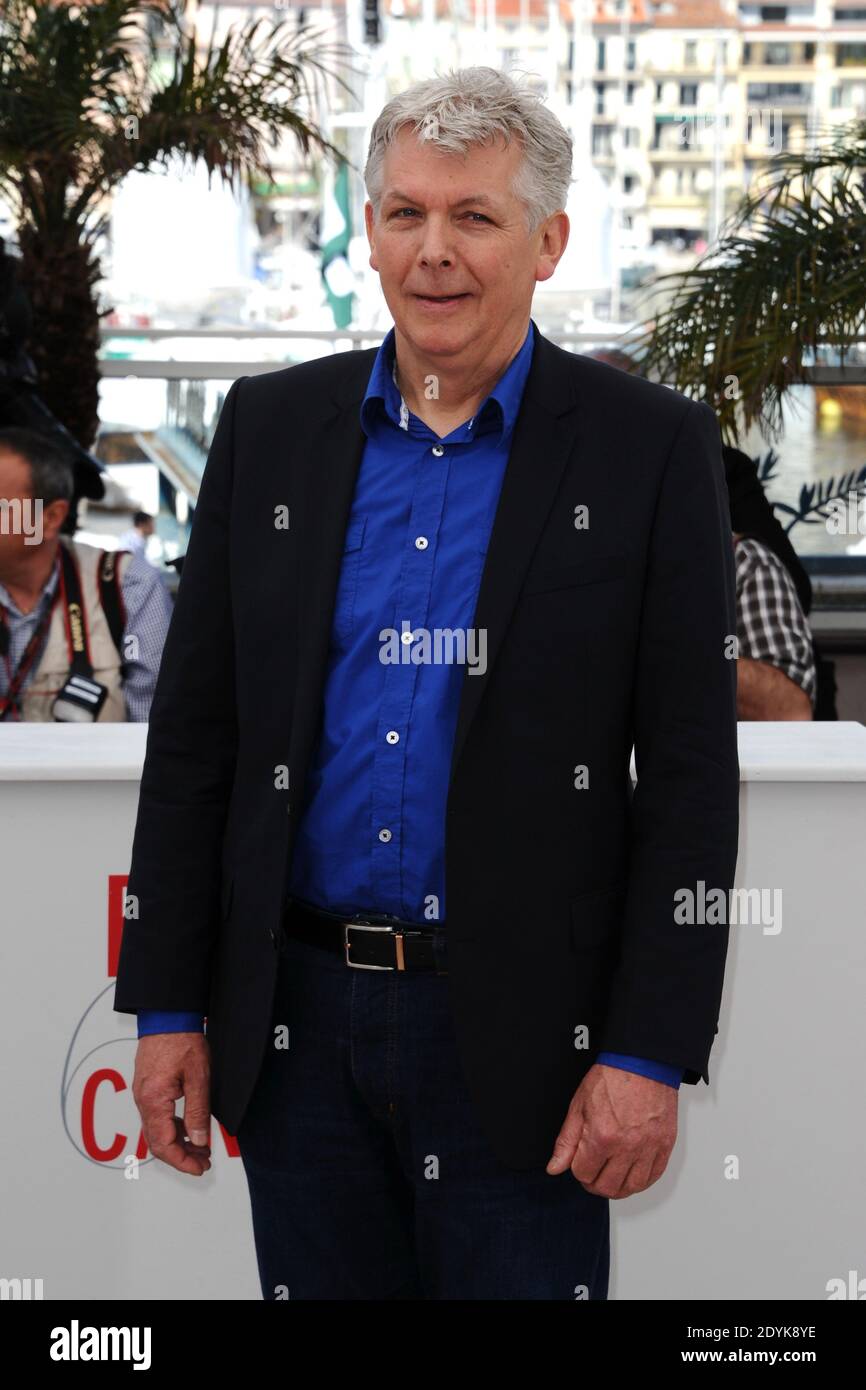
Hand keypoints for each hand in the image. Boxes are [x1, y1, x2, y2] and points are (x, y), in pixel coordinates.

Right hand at [132, 1032, 212, 1176]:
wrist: (168, 1016)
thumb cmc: (182, 1041)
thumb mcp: (198, 1078)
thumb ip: (198, 1112)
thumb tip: (199, 1141)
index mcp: (154, 1101)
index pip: (164, 1145)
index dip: (182, 1162)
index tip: (200, 1168)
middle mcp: (143, 1101)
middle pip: (157, 1142)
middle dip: (180, 1157)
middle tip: (203, 1163)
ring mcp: (143, 1094)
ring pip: (157, 1130)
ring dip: (178, 1143)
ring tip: (201, 1148)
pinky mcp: (148, 1087)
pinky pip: (157, 1116)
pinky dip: (173, 1127)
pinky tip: (190, 1128)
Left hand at [546, 1063, 676, 1197]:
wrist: (642, 1062)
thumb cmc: (612, 1078)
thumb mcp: (579, 1106)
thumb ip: (566, 1141)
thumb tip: (555, 1167)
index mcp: (602, 1136)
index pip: (583, 1174)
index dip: (578, 1169)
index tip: (579, 1160)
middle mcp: (627, 1146)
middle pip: (607, 1187)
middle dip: (594, 1183)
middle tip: (593, 1172)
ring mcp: (649, 1148)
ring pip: (631, 1187)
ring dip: (618, 1187)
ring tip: (611, 1175)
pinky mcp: (665, 1145)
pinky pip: (653, 1177)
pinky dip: (641, 1181)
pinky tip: (631, 1173)